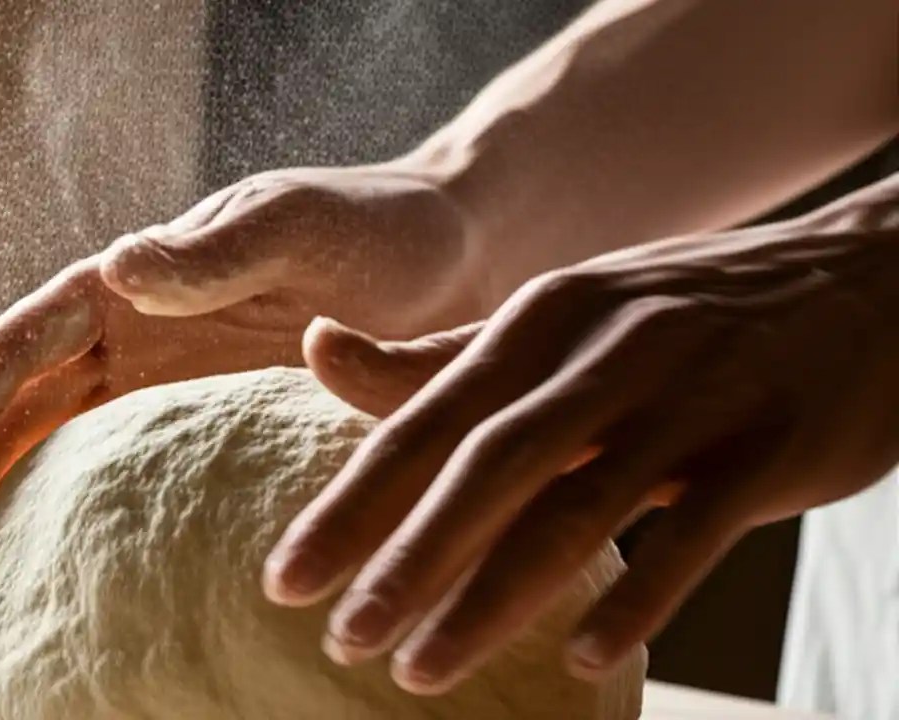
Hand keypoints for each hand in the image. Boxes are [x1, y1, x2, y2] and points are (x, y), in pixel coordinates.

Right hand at [0, 162, 482, 588]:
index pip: (18, 352)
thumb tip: (118, 269)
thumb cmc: (371, 230)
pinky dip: (72, 511)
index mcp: (129, 280)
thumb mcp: (294, 226)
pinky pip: (121, 470)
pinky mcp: (205, 422)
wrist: (446, 261)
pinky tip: (44, 558)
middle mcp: (130, 330)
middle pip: (16, 409)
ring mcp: (164, 381)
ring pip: (53, 446)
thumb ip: (214, 251)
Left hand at [263, 184, 898, 694]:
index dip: (350, 504)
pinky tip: (580, 660)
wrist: (863, 280)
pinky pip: (694, 536)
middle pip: (485, 467)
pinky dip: (635, 599)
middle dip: (404, 561)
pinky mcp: (772, 448)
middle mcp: (606, 350)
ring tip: (421, 670)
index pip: (424, 420)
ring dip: (492, 600)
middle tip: (338, 640)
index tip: (284, 579)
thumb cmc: (680, 314)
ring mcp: (694, 397)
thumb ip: (441, 356)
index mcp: (542, 318)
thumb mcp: (559, 317)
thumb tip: (315, 348)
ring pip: (576, 509)